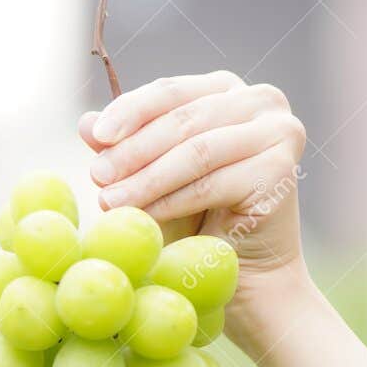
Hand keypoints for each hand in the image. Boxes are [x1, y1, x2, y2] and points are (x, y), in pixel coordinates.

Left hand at [79, 71, 311, 352]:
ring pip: (196, 151)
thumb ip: (123, 147)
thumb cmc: (194, 222)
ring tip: (109, 202)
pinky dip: (172, 202)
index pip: (169, 92)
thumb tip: (84, 122)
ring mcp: (279, 131)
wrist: (245, 276)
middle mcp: (261, 101)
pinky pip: (212, 183)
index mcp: (225, 90)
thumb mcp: (150, 178)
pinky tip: (143, 219)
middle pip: (182, 120)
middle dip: (133, 150)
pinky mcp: (282, 169)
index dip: (129, 111)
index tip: (95, 136)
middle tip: (96, 176)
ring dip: (146, 179)